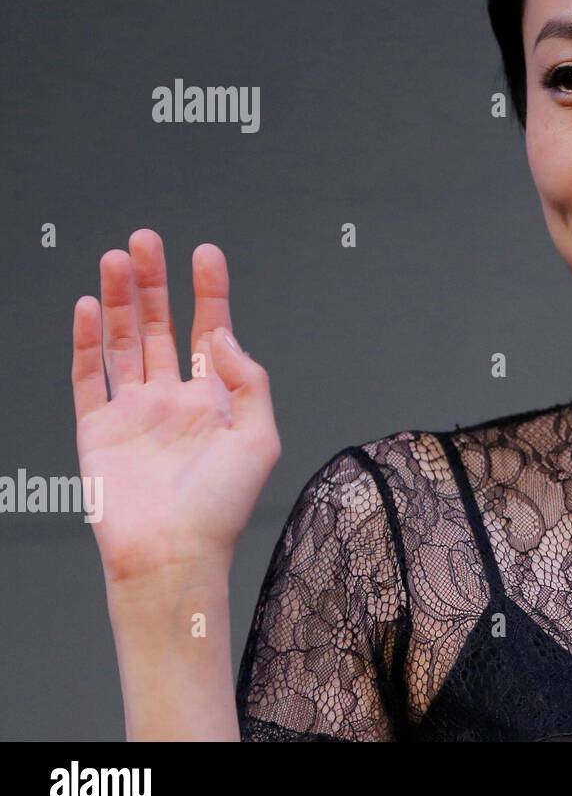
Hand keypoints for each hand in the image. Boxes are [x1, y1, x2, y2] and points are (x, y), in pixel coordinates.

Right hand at [71, 230, 280, 584]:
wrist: (172, 556)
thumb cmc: (222, 508)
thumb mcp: (259, 438)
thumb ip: (246, 380)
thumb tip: (218, 334)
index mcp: (214, 400)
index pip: (209, 331)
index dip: (208, 292)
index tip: (206, 252)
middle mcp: (172, 399)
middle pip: (160, 327)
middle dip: (155, 282)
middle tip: (147, 239)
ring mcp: (133, 412)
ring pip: (124, 342)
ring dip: (121, 299)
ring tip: (118, 258)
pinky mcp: (97, 430)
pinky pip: (89, 376)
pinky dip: (87, 341)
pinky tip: (91, 306)